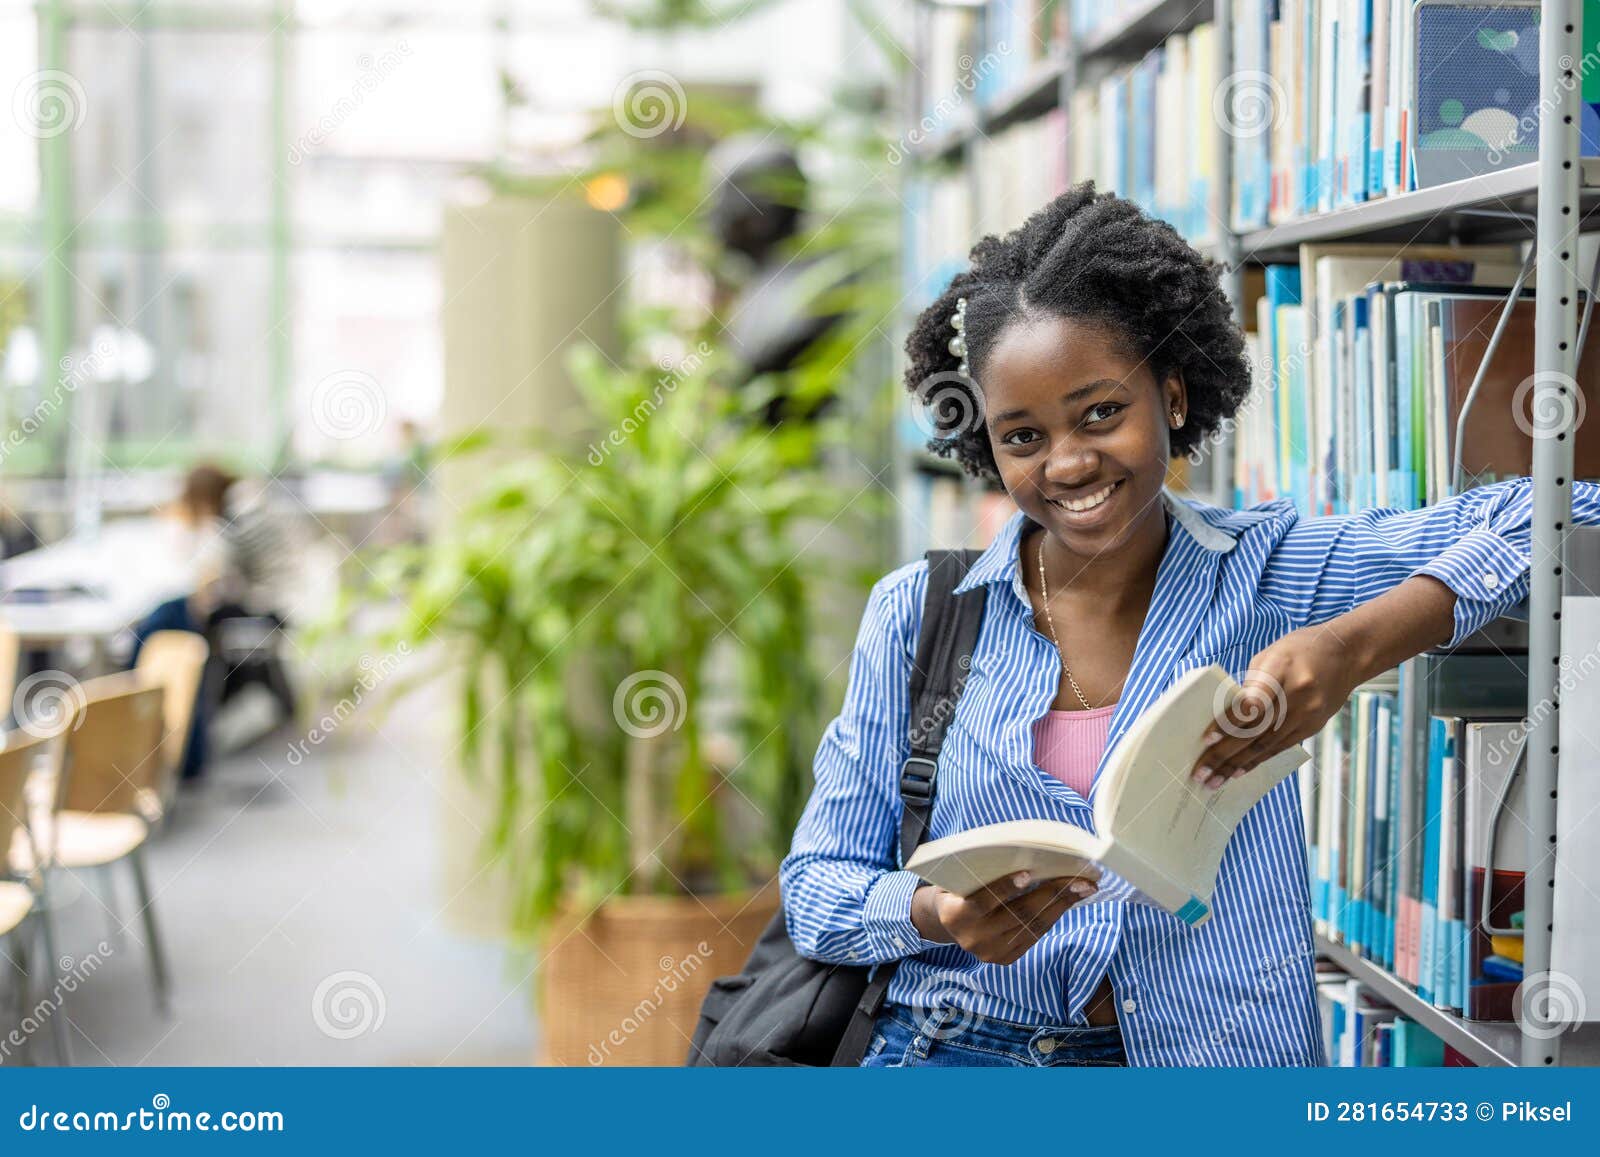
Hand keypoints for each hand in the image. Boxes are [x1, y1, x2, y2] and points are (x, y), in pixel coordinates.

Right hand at [910, 871, 1098, 964]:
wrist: (948, 921)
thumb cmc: (959, 888)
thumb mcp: (960, 878)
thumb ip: (981, 872)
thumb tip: (1025, 853)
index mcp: (955, 915)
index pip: (983, 900)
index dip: (1005, 887)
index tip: (1027, 873)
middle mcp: (973, 938)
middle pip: (1018, 914)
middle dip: (1052, 894)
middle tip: (1079, 879)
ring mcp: (991, 952)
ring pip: (1033, 926)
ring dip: (1062, 905)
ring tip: (1084, 888)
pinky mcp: (1006, 959)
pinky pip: (1035, 935)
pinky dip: (1054, 916)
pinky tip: (1069, 901)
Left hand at [1191, 624, 1359, 789]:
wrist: (1345, 654)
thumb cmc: (1297, 650)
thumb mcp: (1269, 657)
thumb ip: (1248, 685)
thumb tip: (1224, 716)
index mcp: (1280, 669)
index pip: (1252, 703)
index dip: (1229, 723)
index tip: (1207, 739)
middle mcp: (1296, 694)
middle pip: (1255, 730)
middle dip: (1225, 754)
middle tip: (1200, 773)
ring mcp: (1307, 714)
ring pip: (1266, 745)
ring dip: (1237, 765)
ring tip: (1214, 782)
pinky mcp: (1312, 727)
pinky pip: (1280, 747)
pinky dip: (1257, 761)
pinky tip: (1238, 772)